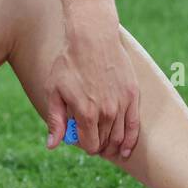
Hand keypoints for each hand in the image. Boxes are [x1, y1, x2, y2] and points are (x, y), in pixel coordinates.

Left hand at [44, 19, 140, 158]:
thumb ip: (56, 121)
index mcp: (86, 113)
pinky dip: (131, 140)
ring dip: (113, 146)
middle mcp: (107, 112)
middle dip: (98, 147)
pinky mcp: (132, 95)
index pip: (90, 145)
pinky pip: (135, 125)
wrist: (92, 38)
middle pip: (105, 142)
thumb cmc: (69, 63)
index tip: (80, 140)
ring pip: (120, 137)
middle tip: (92, 143)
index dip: (84, 146)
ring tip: (107, 148)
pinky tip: (126, 149)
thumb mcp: (54, 91)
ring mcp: (122, 104)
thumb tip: (52, 145)